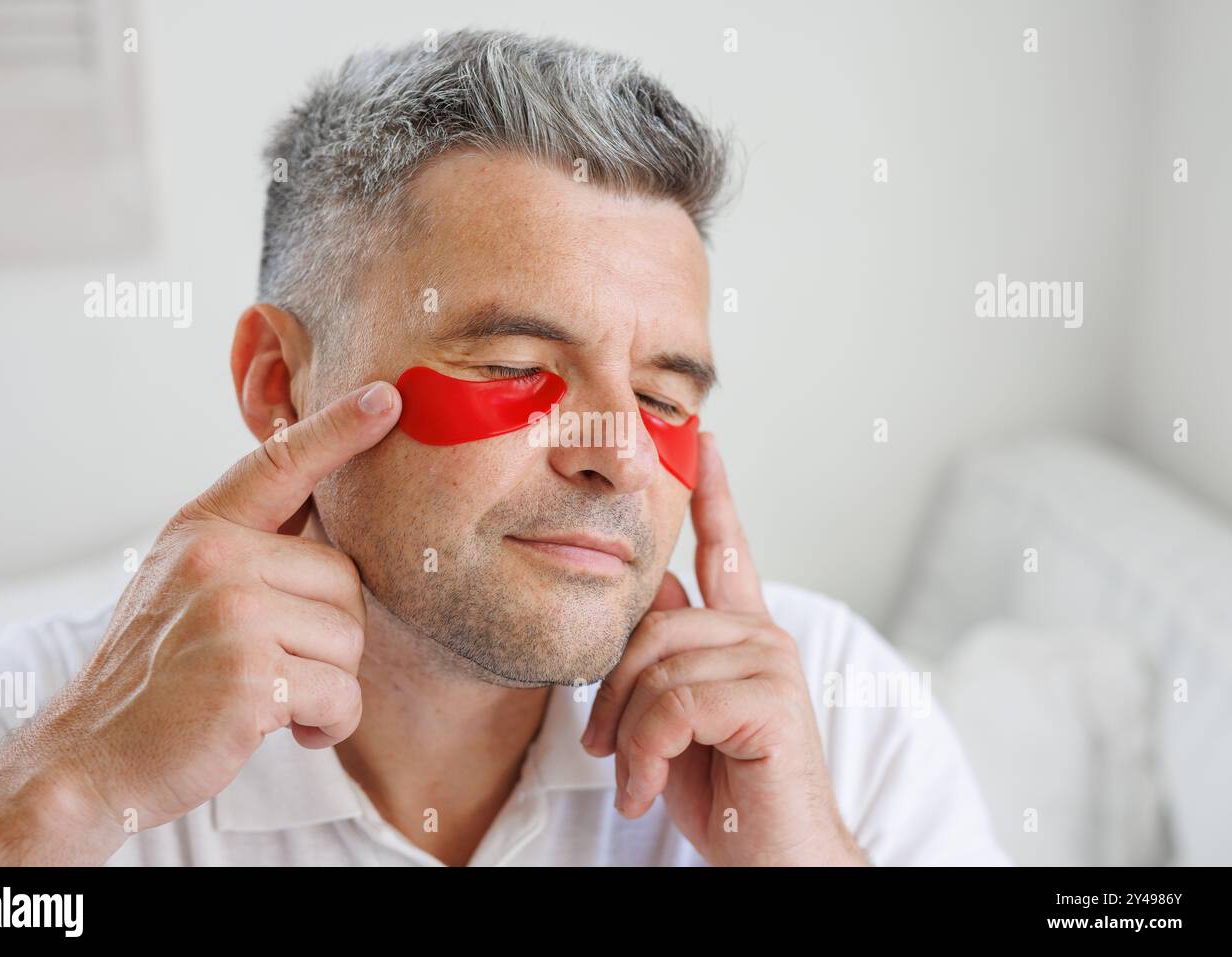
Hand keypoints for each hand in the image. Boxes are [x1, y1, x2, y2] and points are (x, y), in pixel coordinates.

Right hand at [39, 381, 400, 838]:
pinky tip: (290, 731)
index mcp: (204, 531)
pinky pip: (342, 694)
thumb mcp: (185, 587)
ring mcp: (233, 613)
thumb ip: (245, 551)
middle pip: (345, 579)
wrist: (90, 759)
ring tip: (275, 701)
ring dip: (328, 685)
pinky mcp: (251, 675)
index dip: (338, 429)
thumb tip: (320, 516)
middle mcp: (217, 558)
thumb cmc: (156, 676)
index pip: (281, 464)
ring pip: (349, 639)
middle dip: (329, 637)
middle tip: (280, 669)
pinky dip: (329, 724)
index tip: (386, 396)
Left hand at [580, 434, 866, 865]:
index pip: (726, 551)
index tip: (705, 443)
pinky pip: (673, 701)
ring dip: (628, 732)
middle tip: (602, 747)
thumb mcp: (674, 718)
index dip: (715, 496)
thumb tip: (643, 596)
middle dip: (611, 689)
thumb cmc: (723, 792)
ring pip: (657, 664)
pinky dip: (646, 751)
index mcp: (741, 634)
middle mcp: (761, 635)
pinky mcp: (771, 697)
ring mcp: (771, 661)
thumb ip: (662, 658)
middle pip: (652, 621)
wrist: (770, 859)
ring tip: (633, 778)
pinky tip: (649, 787)